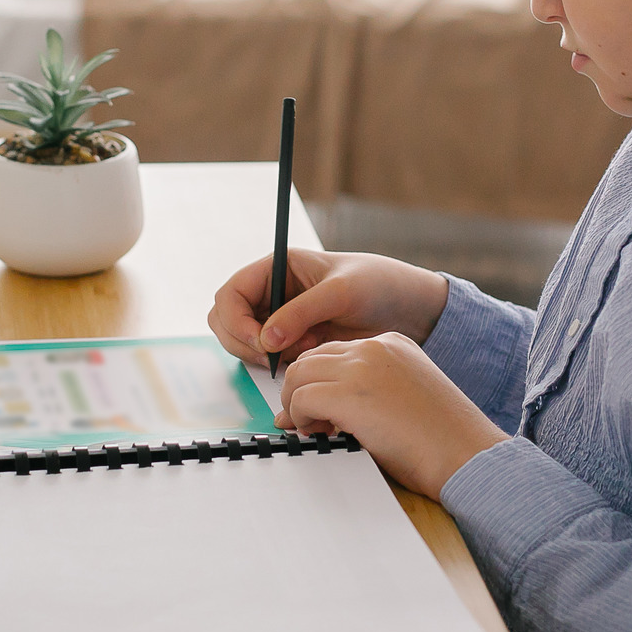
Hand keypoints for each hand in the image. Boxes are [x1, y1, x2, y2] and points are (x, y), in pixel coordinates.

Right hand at [208, 248, 449, 369]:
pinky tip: (312, 352)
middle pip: (226, 321)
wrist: (405, 308)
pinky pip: (266, 358)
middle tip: (276, 354)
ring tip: (308, 346)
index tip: (261, 341)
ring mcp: (278, 318)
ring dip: (264, 354)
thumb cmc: (377, 283)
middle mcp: (272, 292)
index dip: (235, 319)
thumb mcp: (341, 292)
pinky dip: (280, 363)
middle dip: (244, 342)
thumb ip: (302, 313)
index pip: (231, 293)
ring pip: (242, 343)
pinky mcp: (290, 342)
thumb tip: (266, 340)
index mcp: (276, 268)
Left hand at [279, 332, 508, 500]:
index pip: (333, 351)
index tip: (317, 408)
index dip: (319, 381)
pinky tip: (319, 435)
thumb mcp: (403, 396)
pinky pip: (301, 399)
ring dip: (297, 405)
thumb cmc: (442, 438)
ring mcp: (361, 367)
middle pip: (310, 358)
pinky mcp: (349, 394)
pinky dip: (300, 418)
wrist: (466, 455)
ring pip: (298, 374)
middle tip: (308, 422)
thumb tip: (320, 406)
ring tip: (314, 430)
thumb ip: (367, 390)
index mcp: (392, 343)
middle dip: (300, 391)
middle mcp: (375, 347)